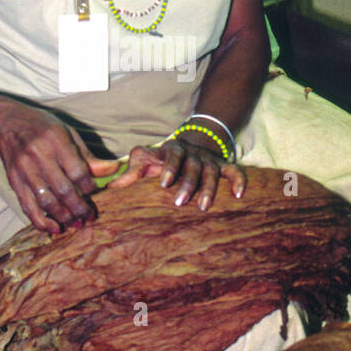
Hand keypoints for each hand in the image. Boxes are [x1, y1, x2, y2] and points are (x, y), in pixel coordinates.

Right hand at [0, 102, 119, 233]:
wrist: (8, 124)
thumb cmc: (43, 128)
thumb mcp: (68, 134)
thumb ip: (87, 156)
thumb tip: (112, 170)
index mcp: (56, 142)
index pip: (78, 171)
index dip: (89, 187)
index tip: (95, 193)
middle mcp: (39, 157)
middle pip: (64, 190)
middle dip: (79, 207)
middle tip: (89, 217)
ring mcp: (25, 171)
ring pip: (47, 201)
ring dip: (64, 217)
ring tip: (76, 224)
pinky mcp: (15, 183)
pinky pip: (29, 207)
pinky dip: (42, 222)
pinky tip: (55, 228)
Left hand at [110, 134, 245, 211]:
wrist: (191, 143)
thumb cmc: (162, 158)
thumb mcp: (146, 159)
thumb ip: (132, 171)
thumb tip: (111, 187)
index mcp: (173, 151)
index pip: (172, 157)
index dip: (168, 168)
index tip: (163, 183)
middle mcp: (193, 155)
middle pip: (192, 167)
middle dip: (187, 183)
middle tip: (180, 201)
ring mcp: (209, 161)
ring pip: (212, 173)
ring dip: (209, 189)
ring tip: (204, 207)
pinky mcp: (223, 167)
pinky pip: (235, 172)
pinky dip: (239, 181)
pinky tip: (239, 196)